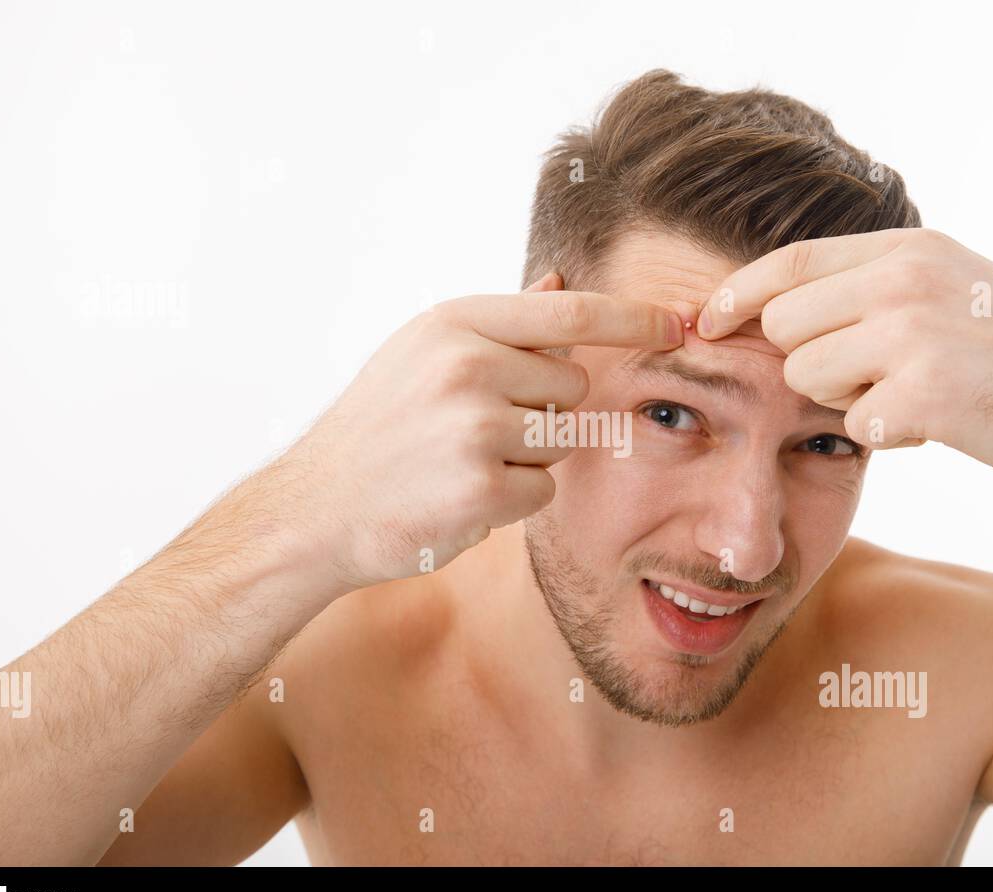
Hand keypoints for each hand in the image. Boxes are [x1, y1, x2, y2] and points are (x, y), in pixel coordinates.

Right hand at [267, 275, 683, 590]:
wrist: (316, 507)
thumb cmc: (377, 427)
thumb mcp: (421, 353)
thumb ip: (497, 325)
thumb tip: (560, 283)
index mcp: (455, 324)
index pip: (571, 313)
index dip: (633, 317)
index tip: (676, 321)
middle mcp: (468, 366)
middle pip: (574, 384)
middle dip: (546, 409)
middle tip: (477, 428)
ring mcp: (476, 428)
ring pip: (563, 440)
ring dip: (529, 457)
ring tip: (462, 461)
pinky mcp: (482, 488)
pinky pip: (542, 490)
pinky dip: (512, 500)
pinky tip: (459, 496)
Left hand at [697, 227, 992, 500]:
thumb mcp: (948, 284)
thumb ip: (872, 286)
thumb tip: (776, 311)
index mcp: (906, 249)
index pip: (789, 262)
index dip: (736, 294)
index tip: (705, 320)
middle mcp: (902, 280)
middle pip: (783, 328)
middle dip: (808, 362)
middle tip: (874, 377)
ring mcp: (913, 334)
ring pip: (806, 379)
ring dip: (847, 401)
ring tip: (912, 395)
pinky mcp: (925, 394)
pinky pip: (854, 426)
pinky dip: (888, 436)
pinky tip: (940, 423)